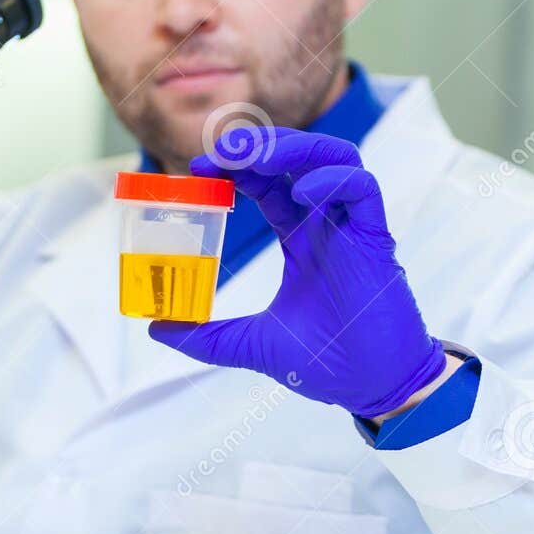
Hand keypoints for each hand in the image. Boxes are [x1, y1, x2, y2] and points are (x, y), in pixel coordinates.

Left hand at [148, 128, 446, 420]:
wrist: (374, 388)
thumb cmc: (328, 361)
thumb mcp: (253, 344)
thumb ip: (207, 336)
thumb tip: (156, 328)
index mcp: (300, 238)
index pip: (267, 184)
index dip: (234, 168)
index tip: (197, 169)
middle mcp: (325, 224)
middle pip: (297, 159)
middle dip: (259, 145)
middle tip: (220, 152)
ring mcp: (352, 229)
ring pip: (334, 158)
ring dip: (295, 149)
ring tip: (256, 158)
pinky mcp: (376, 241)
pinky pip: (363, 190)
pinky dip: (334, 181)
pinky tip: (303, 194)